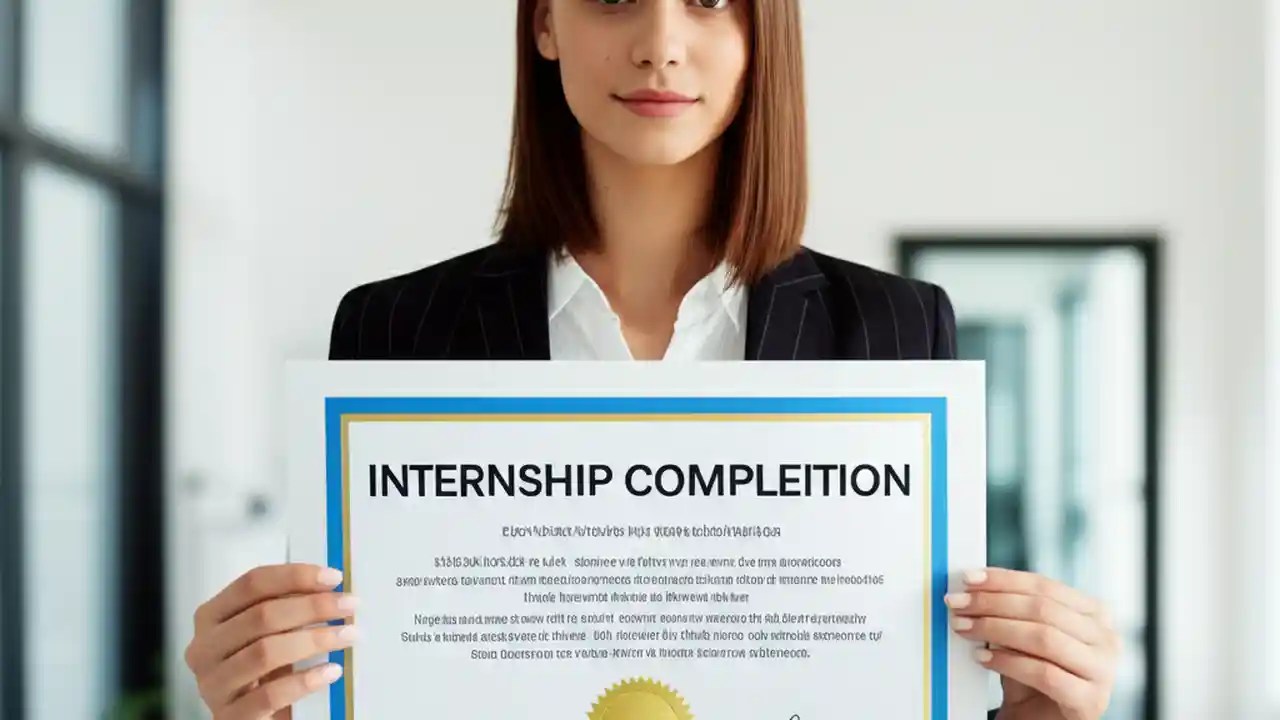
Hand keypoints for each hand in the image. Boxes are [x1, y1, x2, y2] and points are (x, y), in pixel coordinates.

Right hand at [184, 563, 359, 718]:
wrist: (256, 718)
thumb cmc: (265, 670)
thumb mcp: (270, 634)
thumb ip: (288, 609)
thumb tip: (334, 589)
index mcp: (211, 617)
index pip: (252, 584)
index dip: (295, 576)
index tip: (334, 577)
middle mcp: (204, 648)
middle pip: (261, 616)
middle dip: (313, 606)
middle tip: (350, 605)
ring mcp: (213, 685)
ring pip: (265, 652)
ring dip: (315, 640)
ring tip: (348, 636)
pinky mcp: (230, 718)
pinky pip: (271, 695)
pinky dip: (305, 681)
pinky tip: (331, 671)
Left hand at [946, 567, 1119, 719]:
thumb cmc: (1033, 676)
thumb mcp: (1024, 636)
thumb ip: (1010, 610)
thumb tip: (972, 587)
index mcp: (1094, 613)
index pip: (1045, 586)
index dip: (1003, 580)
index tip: (968, 579)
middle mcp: (1105, 638)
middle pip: (1042, 609)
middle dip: (993, 602)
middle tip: (958, 604)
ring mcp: (1102, 670)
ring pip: (1044, 637)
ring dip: (995, 628)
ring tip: (964, 627)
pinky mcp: (1090, 700)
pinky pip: (1043, 673)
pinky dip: (1007, 662)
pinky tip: (982, 657)